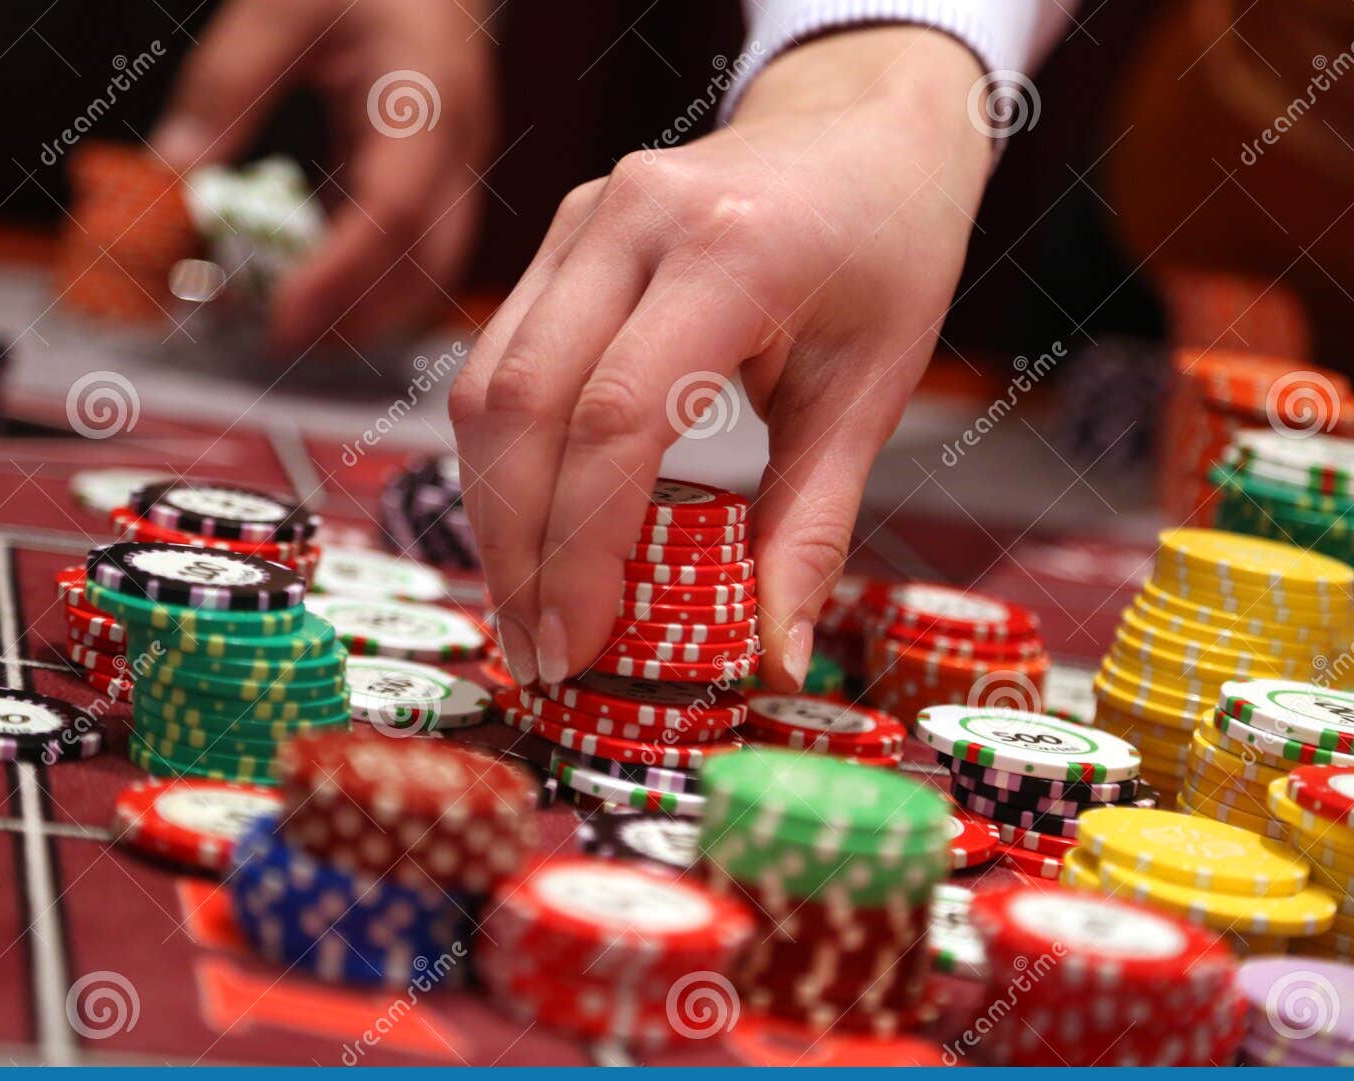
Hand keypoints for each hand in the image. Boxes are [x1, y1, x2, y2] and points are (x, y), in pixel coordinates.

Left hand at [152, 0, 495, 348]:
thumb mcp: (280, 7)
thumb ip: (227, 87)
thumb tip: (174, 171)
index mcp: (425, 102)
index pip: (391, 214)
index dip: (338, 277)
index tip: (279, 319)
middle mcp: (458, 148)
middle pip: (428, 266)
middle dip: (357, 317)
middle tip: (279, 341)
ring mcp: (461, 170)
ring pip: (434, 274)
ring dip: (371, 313)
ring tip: (296, 327)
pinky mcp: (447, 181)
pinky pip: (424, 255)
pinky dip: (377, 287)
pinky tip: (322, 292)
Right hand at [448, 27, 990, 690]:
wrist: (860, 131)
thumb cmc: (883, 252)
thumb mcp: (870, 390)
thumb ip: (812, 527)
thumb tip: (774, 659)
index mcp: (727, 250)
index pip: (617, 416)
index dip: (584, 546)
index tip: (581, 647)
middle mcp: (630, 221)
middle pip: (524, 405)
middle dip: (518, 549)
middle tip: (541, 655)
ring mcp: (579, 221)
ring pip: (487, 387)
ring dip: (493, 513)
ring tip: (525, 612)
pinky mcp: (557, 239)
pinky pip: (496, 363)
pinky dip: (502, 462)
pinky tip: (526, 532)